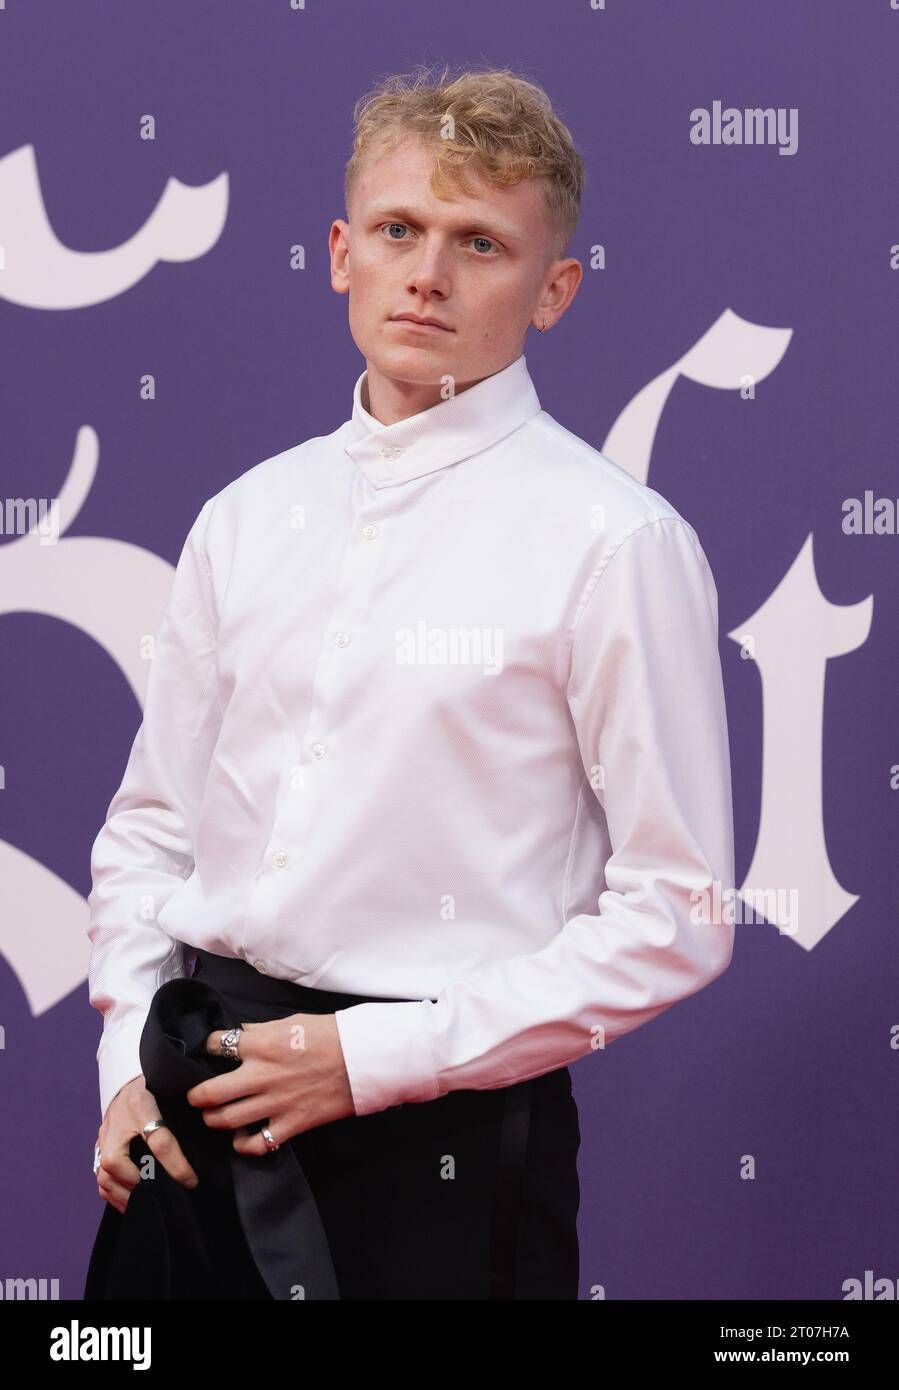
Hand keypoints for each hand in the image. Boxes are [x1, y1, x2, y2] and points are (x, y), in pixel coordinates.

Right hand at [94, 1074, 198, 1213]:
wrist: (131, 1079)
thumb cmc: (157, 1086)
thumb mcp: (171, 1091)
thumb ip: (184, 1113)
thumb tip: (212, 1138)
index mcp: (141, 1103)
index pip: (158, 1139)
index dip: (176, 1165)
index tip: (190, 1181)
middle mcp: (118, 1120)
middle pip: (115, 1161)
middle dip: (137, 1184)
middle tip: (160, 1196)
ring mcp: (104, 1134)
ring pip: (103, 1172)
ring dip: (124, 1194)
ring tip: (146, 1205)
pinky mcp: (99, 1144)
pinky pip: (98, 1175)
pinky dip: (113, 1194)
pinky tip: (131, 1203)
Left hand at [185, 1012, 354, 1153]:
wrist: (363, 1058)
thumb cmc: (331, 1035)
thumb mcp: (291, 1021)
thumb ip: (261, 1032)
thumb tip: (241, 1037)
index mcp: (260, 1045)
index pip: (214, 1046)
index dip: (207, 1047)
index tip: (209, 1051)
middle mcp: (261, 1075)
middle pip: (208, 1093)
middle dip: (196, 1096)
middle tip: (197, 1096)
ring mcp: (275, 1103)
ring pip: (225, 1121)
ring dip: (213, 1119)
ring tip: (214, 1116)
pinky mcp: (291, 1124)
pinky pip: (256, 1145)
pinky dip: (244, 1145)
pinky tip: (243, 1137)